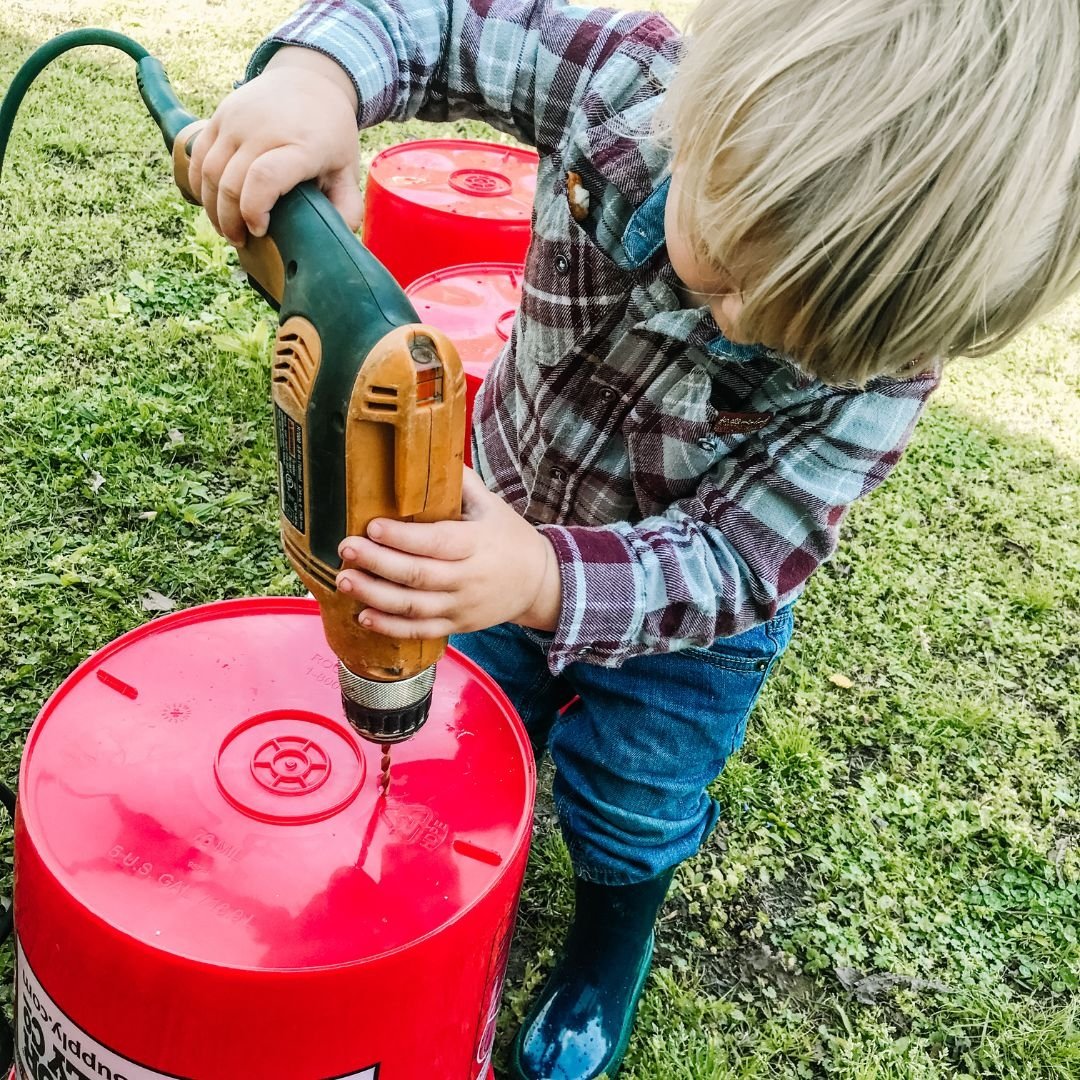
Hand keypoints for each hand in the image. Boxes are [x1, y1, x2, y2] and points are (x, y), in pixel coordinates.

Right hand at [187, 47, 362, 244]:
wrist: (310, 80)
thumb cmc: (330, 134)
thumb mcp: (348, 169)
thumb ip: (347, 207)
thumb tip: (337, 238)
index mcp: (301, 145)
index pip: (264, 178)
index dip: (254, 211)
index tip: (260, 231)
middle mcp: (264, 129)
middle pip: (231, 182)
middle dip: (230, 221)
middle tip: (240, 241)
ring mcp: (237, 120)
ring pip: (208, 171)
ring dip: (212, 208)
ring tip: (226, 228)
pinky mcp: (219, 115)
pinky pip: (197, 155)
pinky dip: (198, 184)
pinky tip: (212, 204)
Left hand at [335, 469, 561, 637]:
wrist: (539, 583)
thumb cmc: (509, 537)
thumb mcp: (492, 505)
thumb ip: (461, 482)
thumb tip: (428, 448)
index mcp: (477, 543)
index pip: (437, 541)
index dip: (403, 537)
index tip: (372, 526)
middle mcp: (468, 578)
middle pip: (418, 574)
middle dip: (378, 563)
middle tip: (346, 549)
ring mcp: (461, 606)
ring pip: (413, 606)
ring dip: (375, 596)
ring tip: (345, 580)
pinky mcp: (456, 625)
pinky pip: (420, 630)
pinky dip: (391, 627)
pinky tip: (364, 616)